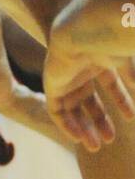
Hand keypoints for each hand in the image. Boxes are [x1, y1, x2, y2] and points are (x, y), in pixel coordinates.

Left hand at [44, 23, 134, 151]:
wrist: (78, 32)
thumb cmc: (105, 41)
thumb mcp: (124, 59)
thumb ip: (131, 73)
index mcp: (98, 58)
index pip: (110, 83)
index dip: (121, 100)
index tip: (131, 117)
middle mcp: (81, 68)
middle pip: (89, 100)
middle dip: (100, 121)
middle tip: (110, 140)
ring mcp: (65, 76)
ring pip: (72, 108)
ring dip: (83, 128)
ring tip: (95, 146)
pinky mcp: (51, 84)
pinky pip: (55, 109)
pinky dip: (66, 125)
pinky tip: (78, 137)